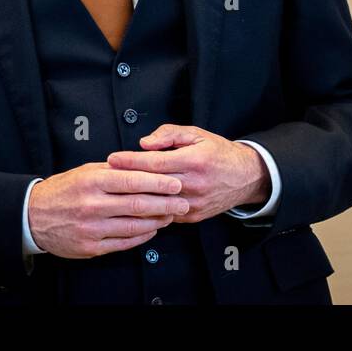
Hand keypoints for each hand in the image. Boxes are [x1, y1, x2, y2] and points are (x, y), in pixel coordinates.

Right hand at [28, 161, 189, 258]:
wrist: (32, 216)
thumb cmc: (63, 190)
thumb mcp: (86, 171)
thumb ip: (114, 170)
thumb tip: (145, 165)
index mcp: (93, 181)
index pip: (134, 180)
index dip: (159, 183)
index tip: (177, 183)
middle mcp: (92, 204)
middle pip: (138, 204)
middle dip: (166, 203)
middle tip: (183, 201)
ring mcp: (91, 228)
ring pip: (133, 225)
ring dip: (157, 221)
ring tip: (171, 215)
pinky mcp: (90, 247)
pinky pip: (123, 243)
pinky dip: (141, 236)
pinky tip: (152, 229)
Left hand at [105, 123, 270, 223]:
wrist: (246, 177)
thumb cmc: (219, 152)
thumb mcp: (197, 134)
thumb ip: (169, 134)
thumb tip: (144, 144)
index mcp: (194, 161)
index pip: (155, 162)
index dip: (131, 161)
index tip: (112, 159)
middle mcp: (193, 184)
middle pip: (152, 184)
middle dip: (126, 180)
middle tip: (105, 176)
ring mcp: (193, 204)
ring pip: (156, 203)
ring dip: (135, 197)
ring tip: (116, 191)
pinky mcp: (192, 217)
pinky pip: (165, 214)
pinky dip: (150, 209)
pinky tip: (136, 203)